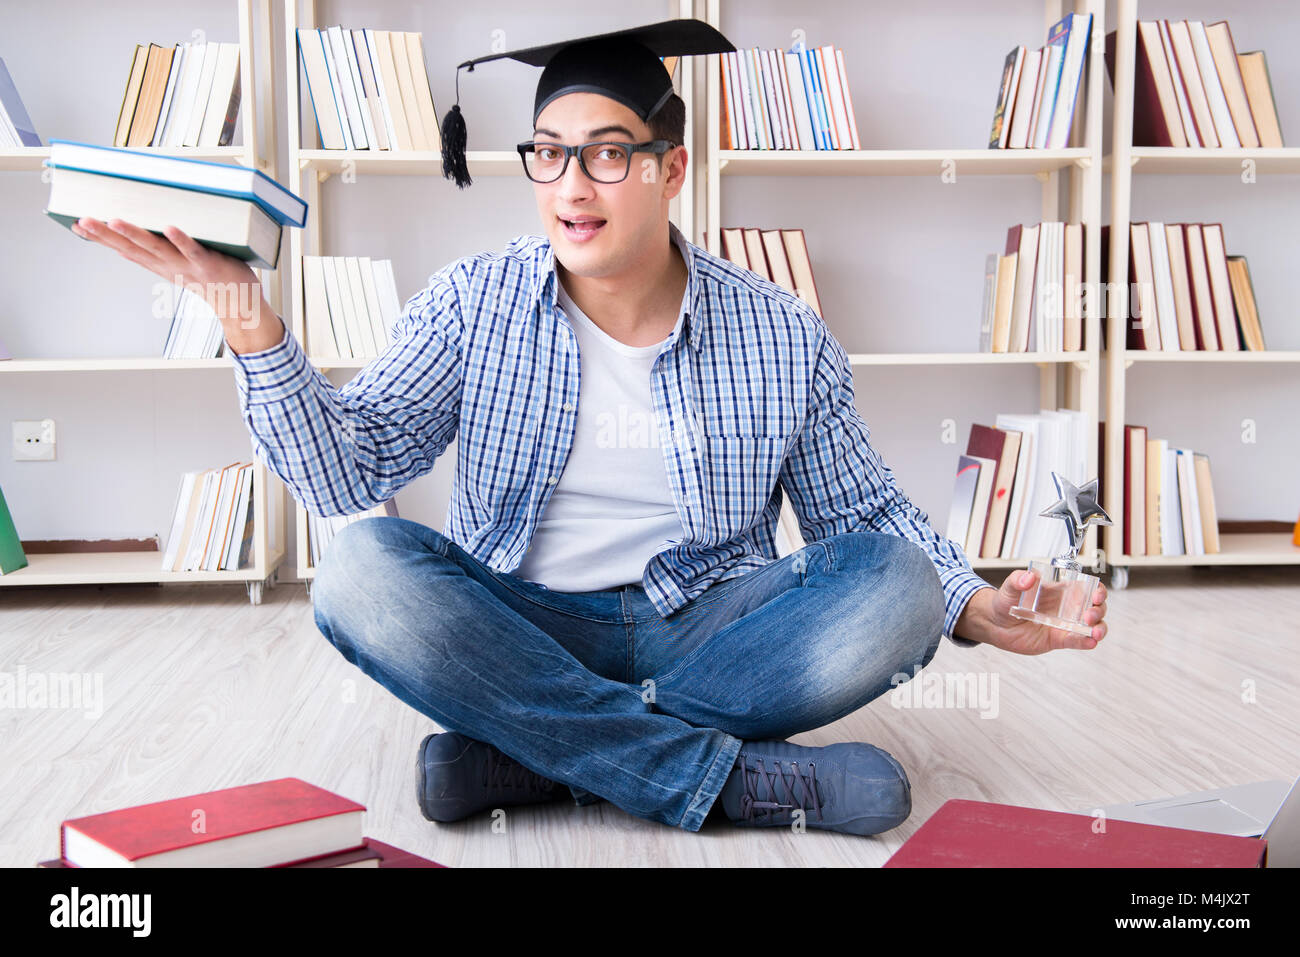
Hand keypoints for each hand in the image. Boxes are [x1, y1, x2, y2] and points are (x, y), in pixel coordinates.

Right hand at [70, 217, 267, 330]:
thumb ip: (162, 247)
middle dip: (105, 235)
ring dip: (134, 235)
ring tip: (114, 221)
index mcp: (159, 264)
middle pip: (132, 249)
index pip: (124, 249)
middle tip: (82, 220)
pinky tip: (169, 227)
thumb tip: (150, 224)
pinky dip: (181, 239)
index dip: (100, 239)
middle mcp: (168, 265)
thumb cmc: (210, 277)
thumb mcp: (179, 263)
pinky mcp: (209, 263)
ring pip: (156, 248)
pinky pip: (193, 250)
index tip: (76, 224)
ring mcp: (187, 265)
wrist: (240, 303)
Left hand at [954, 568, 1107, 654]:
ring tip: (1095, 632)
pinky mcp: (1059, 639)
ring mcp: (1066, 624)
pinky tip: (1090, 642)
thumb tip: (1028, 577)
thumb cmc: (1006, 600)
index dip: (1098, 590)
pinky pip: (1077, 641)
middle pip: (1096, 607)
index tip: (1096, 595)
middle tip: (1088, 616)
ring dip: (1099, 628)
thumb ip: (1018, 579)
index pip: (1089, 587)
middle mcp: (1068, 607)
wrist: (995, 623)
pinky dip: (1086, 642)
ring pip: (1092, 626)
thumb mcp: (1010, 587)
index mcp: (1062, 590)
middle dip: (1099, 611)